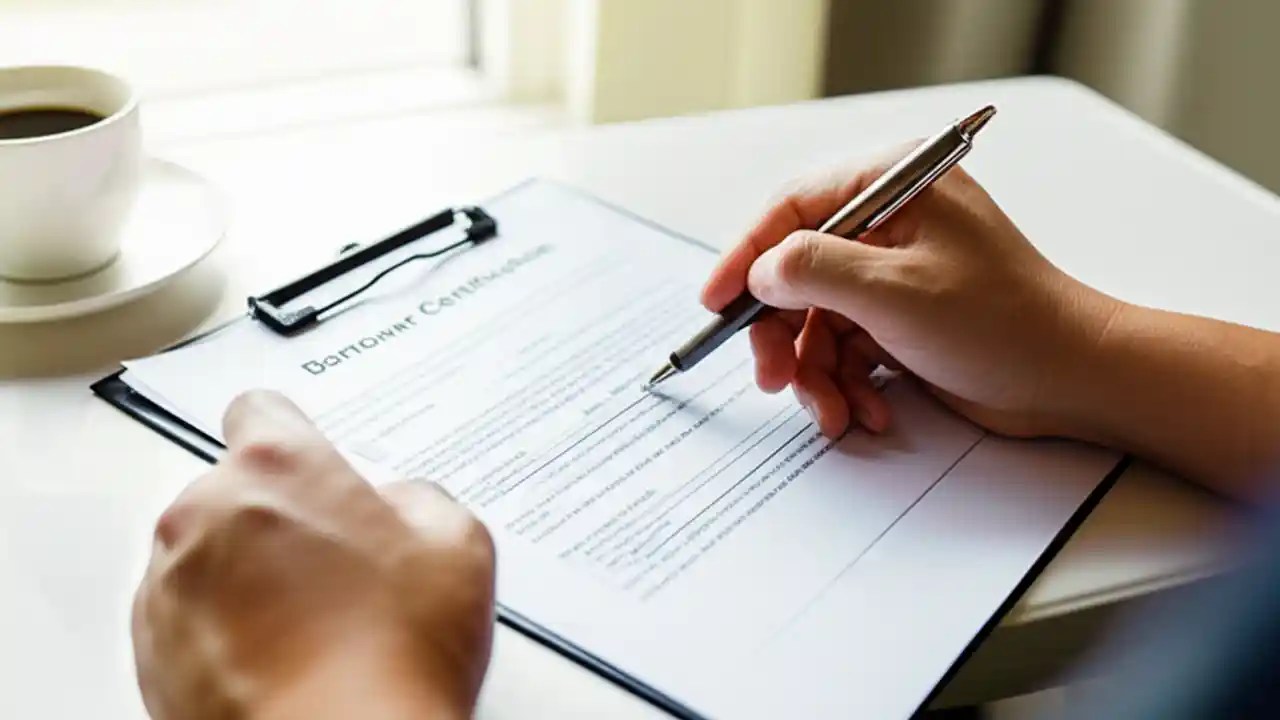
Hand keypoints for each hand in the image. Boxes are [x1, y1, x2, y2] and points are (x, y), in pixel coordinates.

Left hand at [133, 391, 494, 719]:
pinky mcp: (151, 651)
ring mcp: (170, 584)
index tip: (306, 461)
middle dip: (279, 519)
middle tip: (338, 567)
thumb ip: (418, 497)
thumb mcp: (457, 544)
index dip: (293, 437)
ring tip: (315, 627)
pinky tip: (283, 661)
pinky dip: (222, 631)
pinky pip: (186, 619)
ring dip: (246, 576)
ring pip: (206, 556)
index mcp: (277, 467)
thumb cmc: (391, 655)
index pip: (261, 410)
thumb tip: (399, 505)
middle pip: (234, 491)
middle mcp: (206, 513)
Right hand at [702, 150, 1119, 438]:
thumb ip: (813, 270)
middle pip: (797, 273)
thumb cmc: (1006, 323)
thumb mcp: (895, 292)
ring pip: (817, 320)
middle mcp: (890, 223)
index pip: (792, 209)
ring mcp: (894, 273)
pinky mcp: (901, 318)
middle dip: (783, 334)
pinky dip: (847, 383)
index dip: (746, 257)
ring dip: (816, 373)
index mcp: (893, 186)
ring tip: (833, 412)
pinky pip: (846, 348)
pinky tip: (867, 410)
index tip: (716, 303)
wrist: (1072, 380)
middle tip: (774, 378)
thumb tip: (760, 270)